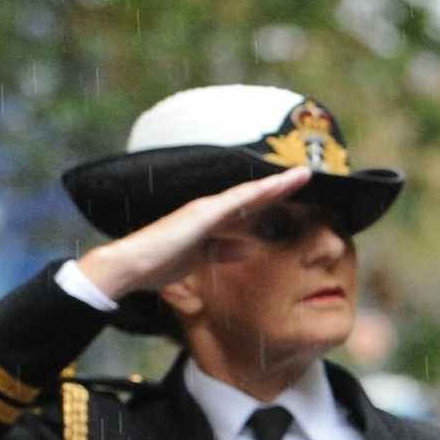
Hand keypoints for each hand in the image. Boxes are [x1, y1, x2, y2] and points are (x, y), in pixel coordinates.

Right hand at [76, 165, 316, 299]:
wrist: (132, 266)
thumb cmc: (161, 263)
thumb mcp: (201, 259)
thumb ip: (223, 251)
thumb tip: (247, 249)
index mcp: (212, 221)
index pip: (250, 206)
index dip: (273, 197)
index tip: (296, 189)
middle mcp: (211, 210)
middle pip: (254, 195)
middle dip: (280, 185)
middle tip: (307, 173)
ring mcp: (205, 210)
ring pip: (248, 194)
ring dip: (274, 184)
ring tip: (300, 174)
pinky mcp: (199, 216)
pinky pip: (232, 203)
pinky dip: (253, 195)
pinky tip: (271, 187)